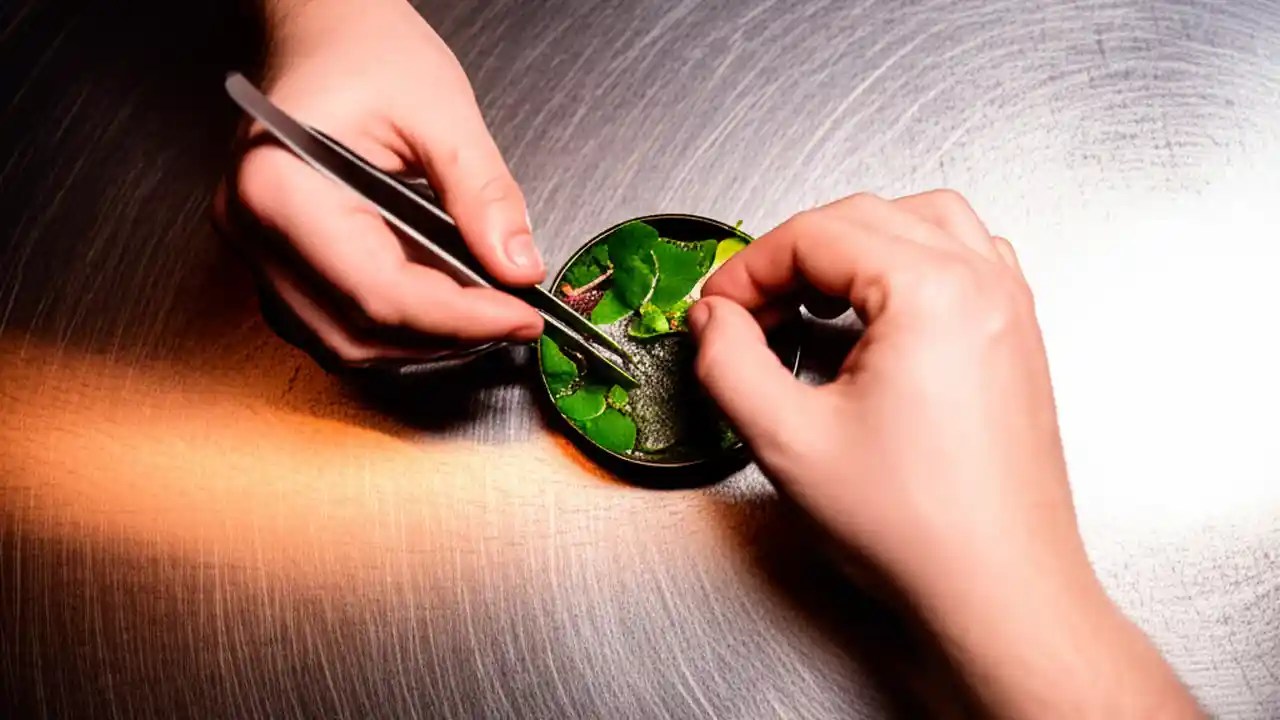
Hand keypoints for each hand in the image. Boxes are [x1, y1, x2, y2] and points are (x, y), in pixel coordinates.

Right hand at [219, 0, 542, 366]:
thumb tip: (516, 267)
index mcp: (282, 187)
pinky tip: (441, 302)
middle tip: (513, 316)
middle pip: (358, 329)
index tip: (521, 314)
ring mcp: (256, 250)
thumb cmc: (365, 51)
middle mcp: (252, 229)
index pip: (379, 292)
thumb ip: (483, 194)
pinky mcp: (275, 260)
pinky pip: (333, 322)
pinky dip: (394, 327)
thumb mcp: (442, 111)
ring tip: (483, 310)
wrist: (326, 32)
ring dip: (421, 340)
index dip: (460, 317)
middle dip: (446, 336)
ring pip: (343, 341)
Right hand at [690, 191, 1199, 717]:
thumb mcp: (788, 441)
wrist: (1001, 591)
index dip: (750, 268)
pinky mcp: (1017, 338)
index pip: (816, 235)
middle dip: (793, 255)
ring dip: (853, 245)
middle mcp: (981, 284)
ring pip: (921, 222)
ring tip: (810, 301)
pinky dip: (908, 262)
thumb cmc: (916, 529)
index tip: (718, 309)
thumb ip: (730, 363)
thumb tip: (713, 319)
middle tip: (749, 312)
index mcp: (931, 292)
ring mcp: (1009, 308)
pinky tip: (875, 314)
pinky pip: (963, 258)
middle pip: (866, 217)